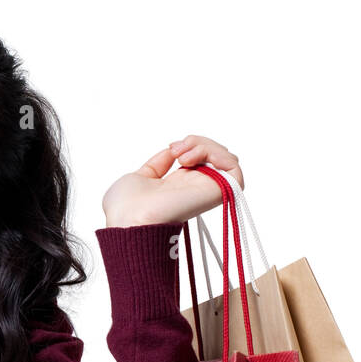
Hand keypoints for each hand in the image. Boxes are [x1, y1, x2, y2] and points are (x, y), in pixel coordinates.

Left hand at [101, 135, 243, 227]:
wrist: (129, 219)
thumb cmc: (125, 207)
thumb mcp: (140, 176)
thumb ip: (158, 164)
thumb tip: (172, 151)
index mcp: (179, 185)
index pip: (201, 159)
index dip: (190, 145)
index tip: (171, 148)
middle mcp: (196, 187)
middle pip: (216, 156)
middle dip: (199, 142)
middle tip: (177, 149)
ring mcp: (207, 190)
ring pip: (227, 159)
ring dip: (206, 145)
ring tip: (182, 155)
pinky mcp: (218, 193)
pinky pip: (234, 169)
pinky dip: (219, 154)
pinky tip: (193, 158)